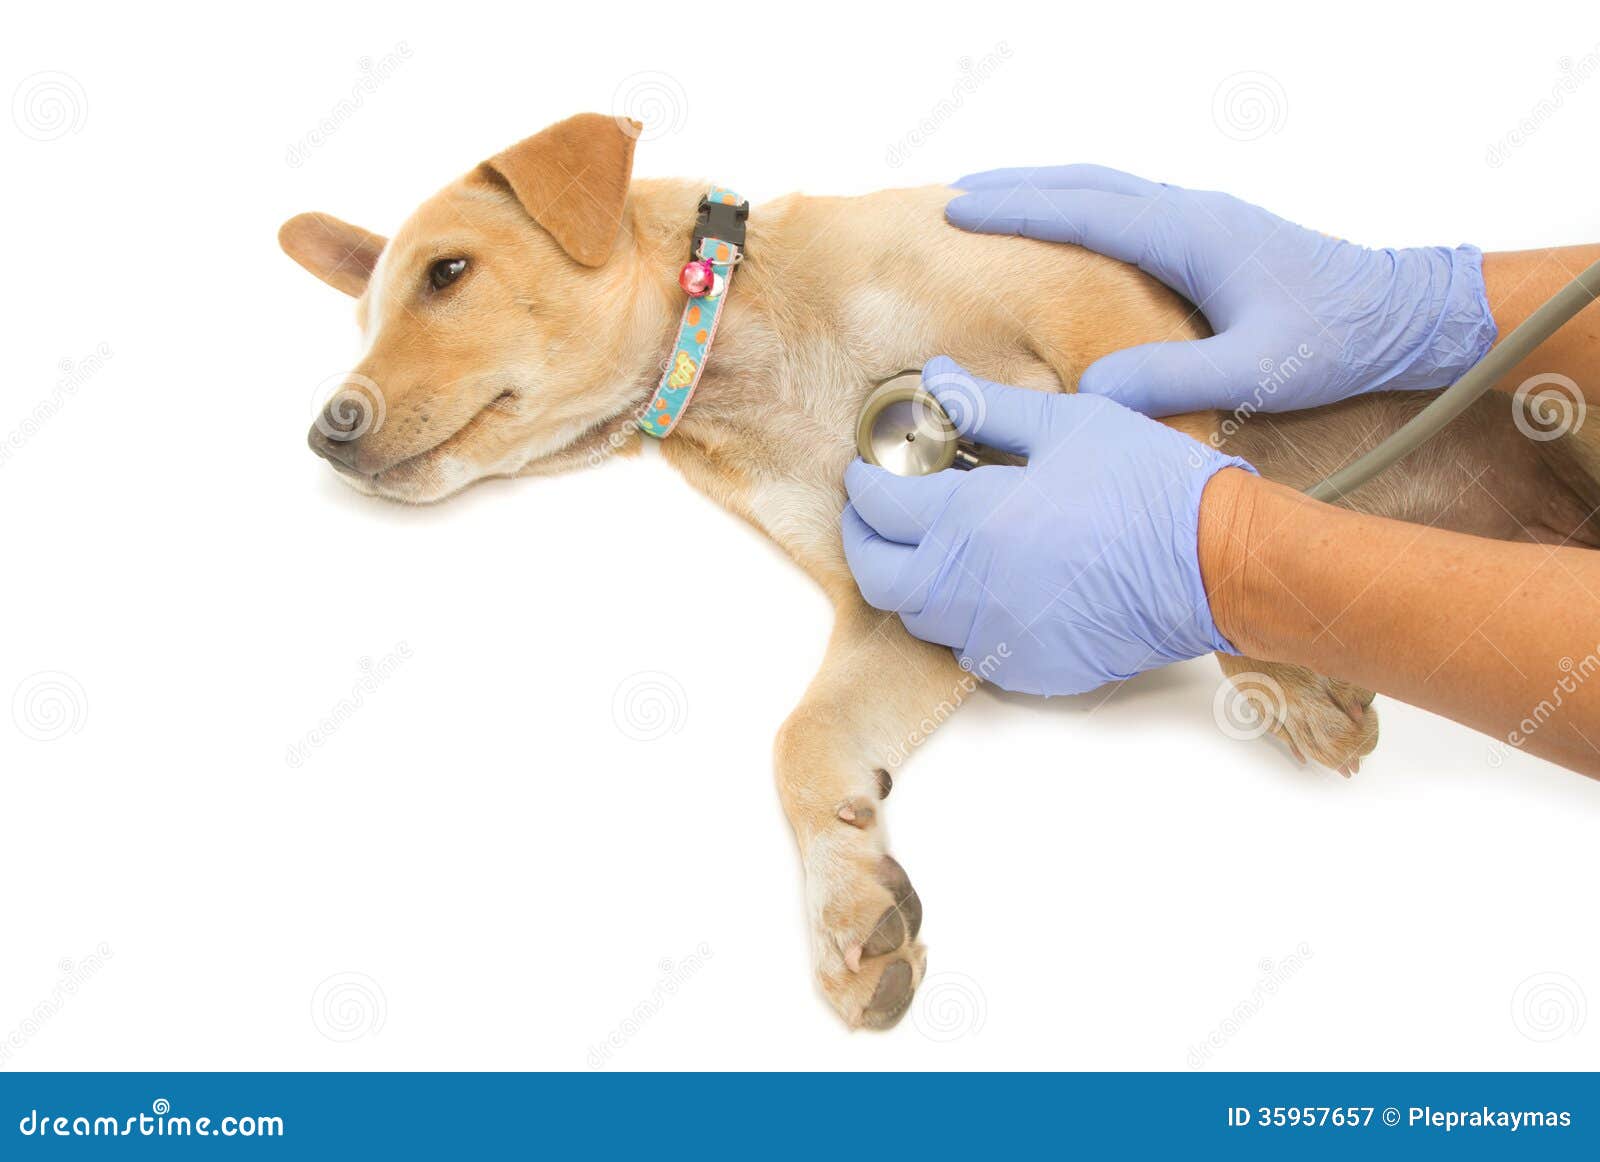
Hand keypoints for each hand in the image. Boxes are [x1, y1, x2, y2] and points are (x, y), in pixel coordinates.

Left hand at [841, 357, 1254, 695]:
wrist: (1216, 566)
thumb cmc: (1149, 488)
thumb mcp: (1068, 424)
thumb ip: (987, 405)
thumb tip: (934, 377)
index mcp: (972, 521)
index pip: (880, 505)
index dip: (865, 480)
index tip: (868, 465)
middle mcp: (970, 590)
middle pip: (877, 575)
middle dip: (865, 537)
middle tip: (877, 509)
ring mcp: (996, 638)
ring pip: (917, 615)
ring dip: (910, 577)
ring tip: (932, 540)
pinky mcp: (1026, 669)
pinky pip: (966, 647)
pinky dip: (960, 616)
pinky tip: (986, 582)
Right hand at [946, 165, 1496, 415]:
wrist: (1402, 312)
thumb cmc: (1336, 339)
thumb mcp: (1257, 369)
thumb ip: (1175, 380)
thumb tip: (1093, 392)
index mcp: (1191, 234)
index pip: (1085, 212)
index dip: (1018, 211)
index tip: (960, 210)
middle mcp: (1191, 212)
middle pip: (1087, 182)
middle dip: (1019, 186)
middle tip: (957, 195)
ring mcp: (1203, 218)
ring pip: (1108, 186)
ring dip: (1049, 188)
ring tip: (998, 200)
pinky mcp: (1213, 234)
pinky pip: (1129, 204)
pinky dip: (1083, 204)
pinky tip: (1072, 227)